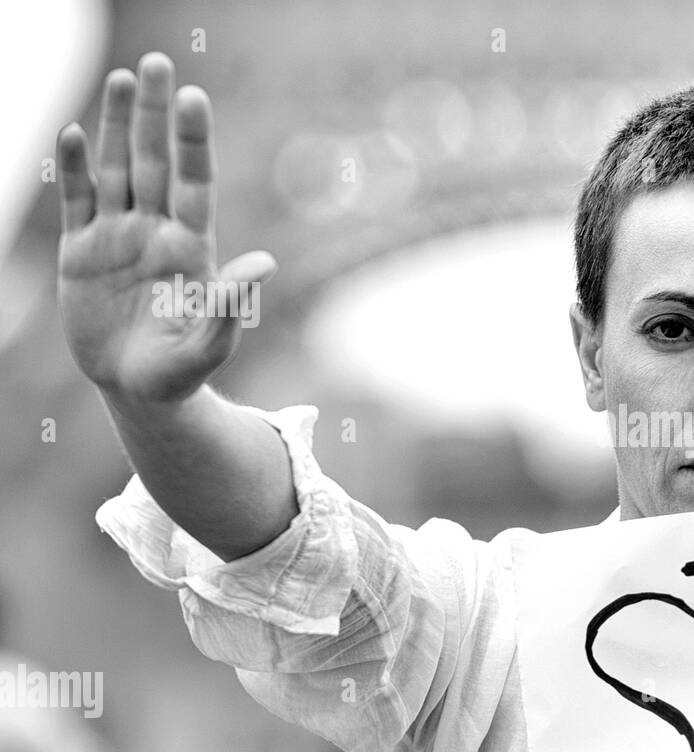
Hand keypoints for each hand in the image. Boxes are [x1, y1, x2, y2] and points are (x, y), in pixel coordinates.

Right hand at [56, 52, 275, 405]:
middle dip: (156, 115)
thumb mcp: (208, 345)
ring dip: (118, 126)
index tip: (195, 98)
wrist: (139, 390)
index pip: (194, 183)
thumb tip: (264, 263)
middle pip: (156, 162)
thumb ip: (231, 306)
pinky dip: (74, 169)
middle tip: (159, 63)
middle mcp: (156, 232)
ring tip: (124, 78)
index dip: (193, 141)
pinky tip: (73, 133)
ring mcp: (118, 238)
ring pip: (117, 170)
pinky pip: (78, 201)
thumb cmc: (182, 370)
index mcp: (192, 248)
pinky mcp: (81, 252)